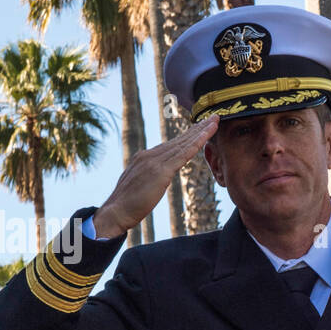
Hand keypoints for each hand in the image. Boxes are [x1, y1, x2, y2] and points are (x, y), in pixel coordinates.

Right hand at [93, 116, 219, 237]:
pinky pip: (183, 155)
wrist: (116, 211)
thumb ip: (150, 176)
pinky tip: (206, 136)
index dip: (187, 136)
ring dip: (201, 132)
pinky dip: (196, 144)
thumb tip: (158, 177)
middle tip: (214, 118)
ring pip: (183, 144)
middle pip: (179, 140)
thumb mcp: (140, 184)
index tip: (201, 128)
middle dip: (198, 128)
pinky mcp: (161, 171)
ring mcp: (155, 162)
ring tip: (215, 121)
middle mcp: (150, 155)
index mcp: (145, 157)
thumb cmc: (127, 205)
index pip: (171, 145)